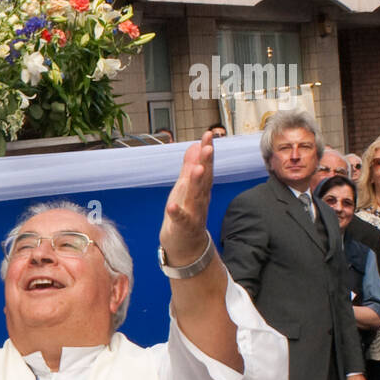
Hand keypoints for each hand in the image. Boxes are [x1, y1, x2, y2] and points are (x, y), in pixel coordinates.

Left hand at [161, 131, 214, 266]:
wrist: (186, 245)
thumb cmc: (185, 214)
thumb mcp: (185, 188)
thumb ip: (189, 167)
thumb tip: (195, 146)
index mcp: (199, 189)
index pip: (205, 167)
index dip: (207, 151)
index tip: (208, 134)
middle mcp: (199, 200)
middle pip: (204, 180)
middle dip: (206, 163)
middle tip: (208, 147)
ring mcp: (193, 214)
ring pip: (196, 197)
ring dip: (197, 183)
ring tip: (197, 169)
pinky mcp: (183, 228)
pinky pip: (181, 220)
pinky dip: (177, 213)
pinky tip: (172, 206)